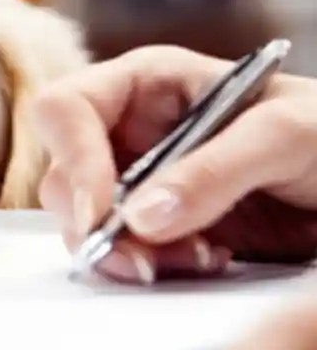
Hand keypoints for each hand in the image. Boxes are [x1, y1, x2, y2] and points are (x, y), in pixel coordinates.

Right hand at [33, 45, 316, 282]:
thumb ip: (214, 170)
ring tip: (200, 257)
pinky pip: (123, 251)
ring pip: (84, 222)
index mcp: (146, 82)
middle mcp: (128, 128)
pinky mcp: (158, 225)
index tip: (102, 212)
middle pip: (63, 174)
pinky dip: (153, 267)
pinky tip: (207, 259)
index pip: (66, 109)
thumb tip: (139, 219)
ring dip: (128, 252)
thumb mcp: (287, 134)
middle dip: (97, 222)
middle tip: (145, 259)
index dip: (73, 158)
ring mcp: (139, 180)